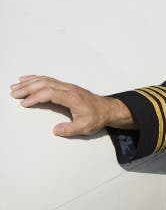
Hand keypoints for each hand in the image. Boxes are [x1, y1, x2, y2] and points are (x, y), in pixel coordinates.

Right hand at [10, 75, 134, 134]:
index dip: (36, 97)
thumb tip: (56, 130)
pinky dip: (37, 79)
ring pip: (46, 80)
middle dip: (28, 88)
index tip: (24, 103)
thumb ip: (70, 129)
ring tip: (16, 86)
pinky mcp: (67, 87)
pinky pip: (50, 80)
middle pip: (45, 84)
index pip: (50, 93)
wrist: (108, 109)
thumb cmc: (97, 117)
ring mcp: (68, 87)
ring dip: (30, 82)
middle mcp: (69, 89)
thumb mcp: (85, 127)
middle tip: (14, 93)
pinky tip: (28, 80)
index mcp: (72, 97)